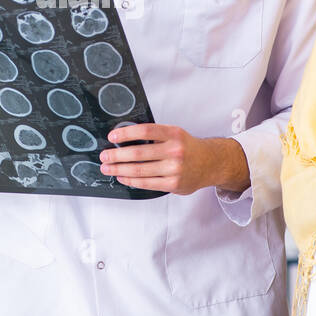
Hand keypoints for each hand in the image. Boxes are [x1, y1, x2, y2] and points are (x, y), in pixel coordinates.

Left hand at [98, 123, 246, 194]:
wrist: (211, 163)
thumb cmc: (187, 148)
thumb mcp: (175, 134)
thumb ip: (155, 136)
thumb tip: (124, 139)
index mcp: (173, 134)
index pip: (145, 131)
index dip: (126, 133)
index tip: (112, 136)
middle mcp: (175, 150)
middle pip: (138, 153)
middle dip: (116, 155)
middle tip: (104, 156)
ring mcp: (174, 169)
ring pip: (140, 170)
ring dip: (119, 169)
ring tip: (107, 168)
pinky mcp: (173, 184)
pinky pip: (146, 183)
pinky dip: (131, 181)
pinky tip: (122, 177)